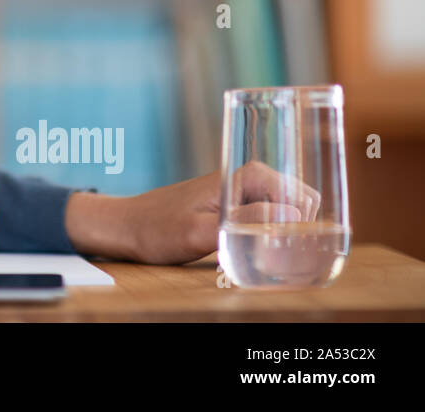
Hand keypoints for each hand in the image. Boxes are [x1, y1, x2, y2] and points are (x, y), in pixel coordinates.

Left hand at [69, 161, 319, 264]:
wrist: (128, 226)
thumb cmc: (158, 228)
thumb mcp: (200, 231)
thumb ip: (244, 222)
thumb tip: (288, 215)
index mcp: (243, 177)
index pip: (299, 195)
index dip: (301, 222)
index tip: (285, 245)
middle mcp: (246, 178)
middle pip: (300, 201)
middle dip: (299, 225)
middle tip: (276, 251)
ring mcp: (241, 191)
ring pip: (286, 210)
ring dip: (285, 230)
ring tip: (265, 251)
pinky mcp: (234, 205)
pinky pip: (269, 215)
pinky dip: (271, 231)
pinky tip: (256, 248)